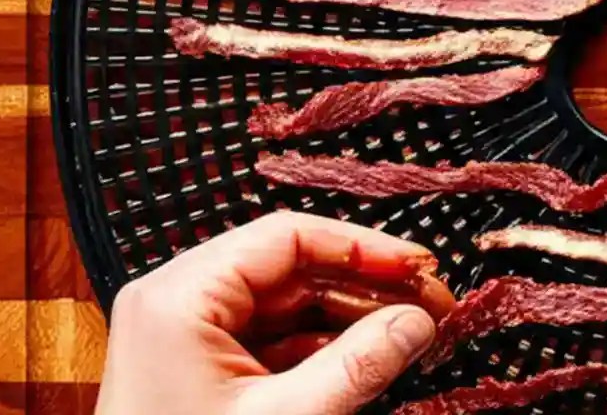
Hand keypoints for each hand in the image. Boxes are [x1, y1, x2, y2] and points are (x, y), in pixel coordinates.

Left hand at [95, 211, 456, 414]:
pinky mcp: (200, 367)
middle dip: (365, 285)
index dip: (364, 248)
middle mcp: (177, 302)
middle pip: (291, 267)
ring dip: (351, 315)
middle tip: (429, 303)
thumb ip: (357, 365)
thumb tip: (417, 322)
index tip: (419, 267)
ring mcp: (186, 335)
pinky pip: (273, 337)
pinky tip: (371, 355)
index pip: (288, 238)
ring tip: (411, 330)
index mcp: (179, 297)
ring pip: (288, 302)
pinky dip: (323, 345)